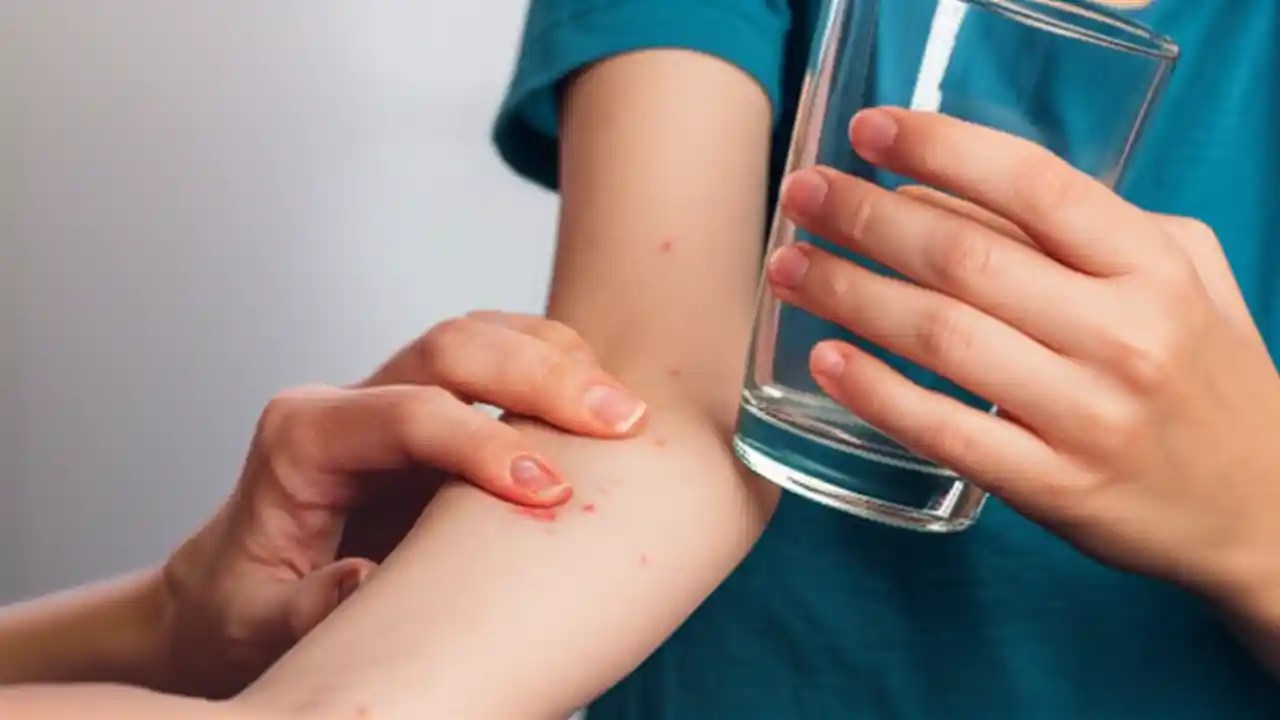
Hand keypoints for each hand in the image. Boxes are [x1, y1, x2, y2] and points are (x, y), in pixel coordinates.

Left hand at [158, 312, 645, 696]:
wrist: (231, 589)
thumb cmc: (242, 611)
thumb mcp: (255, 629)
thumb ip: (301, 610)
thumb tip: (363, 581)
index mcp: (300, 439)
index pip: (408, 413)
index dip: (482, 445)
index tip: (550, 489)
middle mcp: (348, 400)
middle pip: (452, 348)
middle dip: (540, 376)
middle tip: (621, 418)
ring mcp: (391, 392)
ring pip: (480, 336)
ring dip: (557, 360)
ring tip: (627, 406)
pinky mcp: (431, 407)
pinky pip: (496, 360)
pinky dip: (553, 368)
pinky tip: (600, 402)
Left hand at [765, 108, 1279, 624]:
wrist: (1265, 509)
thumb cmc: (1208, 377)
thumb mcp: (1186, 277)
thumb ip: (1095, 228)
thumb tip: (961, 191)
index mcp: (1154, 269)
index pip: (1034, 185)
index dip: (941, 148)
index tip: (869, 129)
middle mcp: (1124, 335)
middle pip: (966, 256)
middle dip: (866, 216)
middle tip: (802, 194)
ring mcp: (1088, 416)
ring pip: (943, 336)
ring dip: (849, 293)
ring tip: (789, 267)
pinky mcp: (1056, 487)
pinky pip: (946, 431)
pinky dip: (876, 393)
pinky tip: (824, 358)